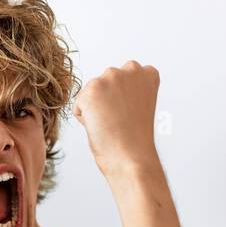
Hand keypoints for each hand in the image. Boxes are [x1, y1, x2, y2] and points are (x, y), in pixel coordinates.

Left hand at [73, 60, 160, 178]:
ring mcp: (110, 77)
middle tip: (120, 121)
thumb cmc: (135, 139)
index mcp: (147, 73)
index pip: (123, 79)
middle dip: (106, 102)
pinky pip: (78, 106)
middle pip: (103, 83)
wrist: (132, 157)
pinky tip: (101, 127)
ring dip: (95, 110)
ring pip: (89, 94)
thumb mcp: (139, 105)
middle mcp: (131, 69)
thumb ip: (127, 91)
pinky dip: (84, 120)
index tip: (131, 114)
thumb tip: (107, 91)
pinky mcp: (92, 90)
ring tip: (111, 124)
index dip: (123, 101)